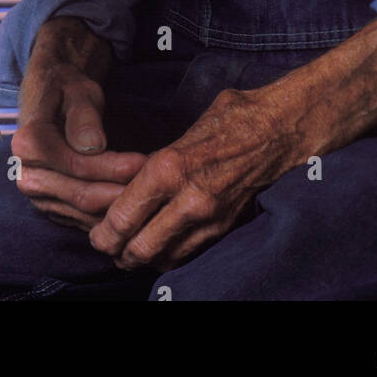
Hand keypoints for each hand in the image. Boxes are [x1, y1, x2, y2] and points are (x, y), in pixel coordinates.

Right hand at [11, 18, 145, 231]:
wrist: (51, 98)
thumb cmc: (68, 90)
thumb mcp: (77, 90)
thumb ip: (83, 115)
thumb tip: (93, 145)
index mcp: (29, 144)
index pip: (78, 166)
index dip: (112, 168)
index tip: (143, 162)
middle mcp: (27, 175)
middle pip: (82, 195)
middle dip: (122, 192)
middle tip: (156, 183)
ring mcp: (38, 197)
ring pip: (86, 214)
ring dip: (120, 206)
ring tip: (151, 191)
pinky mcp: (52, 208)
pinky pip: (86, 220)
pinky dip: (111, 214)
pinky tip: (135, 201)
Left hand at [88, 87, 290, 270]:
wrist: (280, 129)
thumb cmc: (231, 118)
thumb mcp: (183, 130)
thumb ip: (159, 160)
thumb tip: (133, 180)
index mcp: (169, 167)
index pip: (123, 216)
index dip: (104, 232)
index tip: (96, 233)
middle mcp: (188, 199)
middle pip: (139, 248)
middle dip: (118, 253)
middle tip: (109, 249)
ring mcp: (209, 218)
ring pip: (164, 258)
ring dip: (144, 259)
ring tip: (131, 251)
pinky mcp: (226, 228)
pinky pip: (190, 255)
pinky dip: (171, 256)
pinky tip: (163, 246)